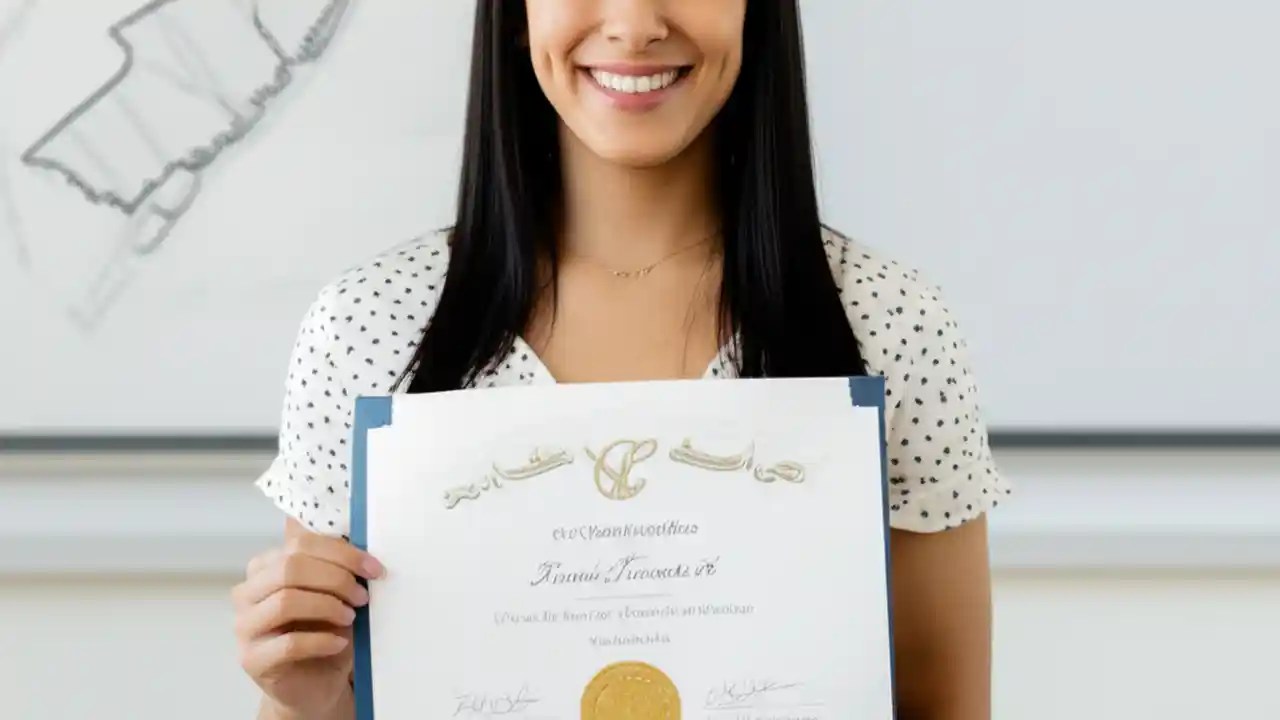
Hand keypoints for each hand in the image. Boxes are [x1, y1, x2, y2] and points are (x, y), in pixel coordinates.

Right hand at [232, 528, 383, 718]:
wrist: (313, 684)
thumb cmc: (323, 633)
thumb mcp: (335, 596)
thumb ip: (339, 573)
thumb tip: (364, 559)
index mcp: (265, 568)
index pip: (299, 545)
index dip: (341, 554)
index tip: (374, 569)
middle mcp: (248, 593)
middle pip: (289, 568)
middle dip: (335, 579)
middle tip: (362, 596)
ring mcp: (245, 627)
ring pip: (285, 601)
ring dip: (327, 606)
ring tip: (351, 617)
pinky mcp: (252, 660)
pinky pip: (289, 643)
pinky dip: (321, 641)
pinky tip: (340, 643)